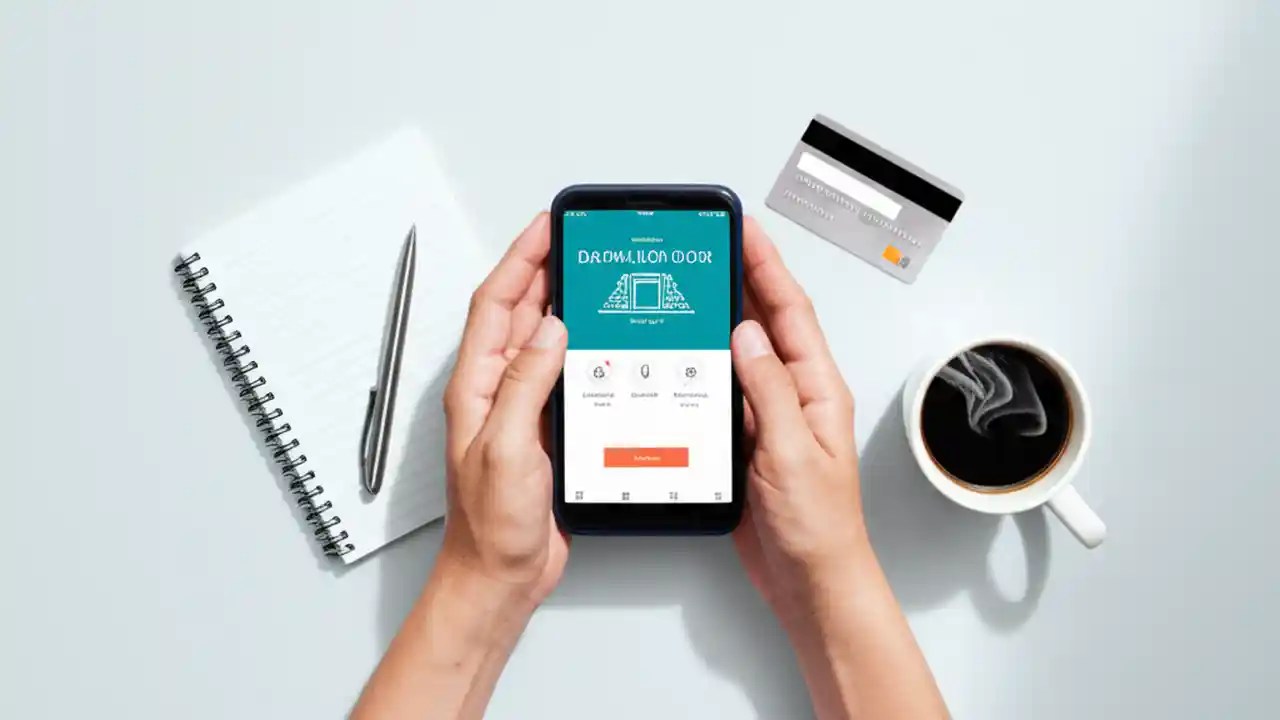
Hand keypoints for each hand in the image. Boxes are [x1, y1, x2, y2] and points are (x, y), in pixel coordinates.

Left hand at [438, 212, 568, 608]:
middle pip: (517, 312)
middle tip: (573, 238)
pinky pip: (559, 372)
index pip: (496, 305)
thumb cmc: (490, 524)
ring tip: (587, 272)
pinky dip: (577, 346)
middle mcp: (494, 390)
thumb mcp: (507, 447)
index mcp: (476, 386)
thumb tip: (551, 330)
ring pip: (539, 338)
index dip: (520, 261)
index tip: (547, 229)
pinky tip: (596, 338)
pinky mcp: (542, 428)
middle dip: (542, 268)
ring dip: (560, 301)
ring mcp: (518, 408)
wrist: (500, 574)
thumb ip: (527, 386)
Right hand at [731, 218, 866, 626]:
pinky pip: (724, 391)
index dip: (766, 265)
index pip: (790, 312)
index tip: (744, 230)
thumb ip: (768, 391)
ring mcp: (771, 418)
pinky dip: (703, 367)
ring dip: (719, 319)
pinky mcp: (748, 441)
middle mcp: (795, 396)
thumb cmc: (818, 527)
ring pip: (741, 354)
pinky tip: (684, 357)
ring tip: (692, 286)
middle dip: (741, 277)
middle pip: (766, 322)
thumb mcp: (793, 452)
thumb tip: (746, 335)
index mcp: (816, 389)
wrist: (810, 579)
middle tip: (711, 244)